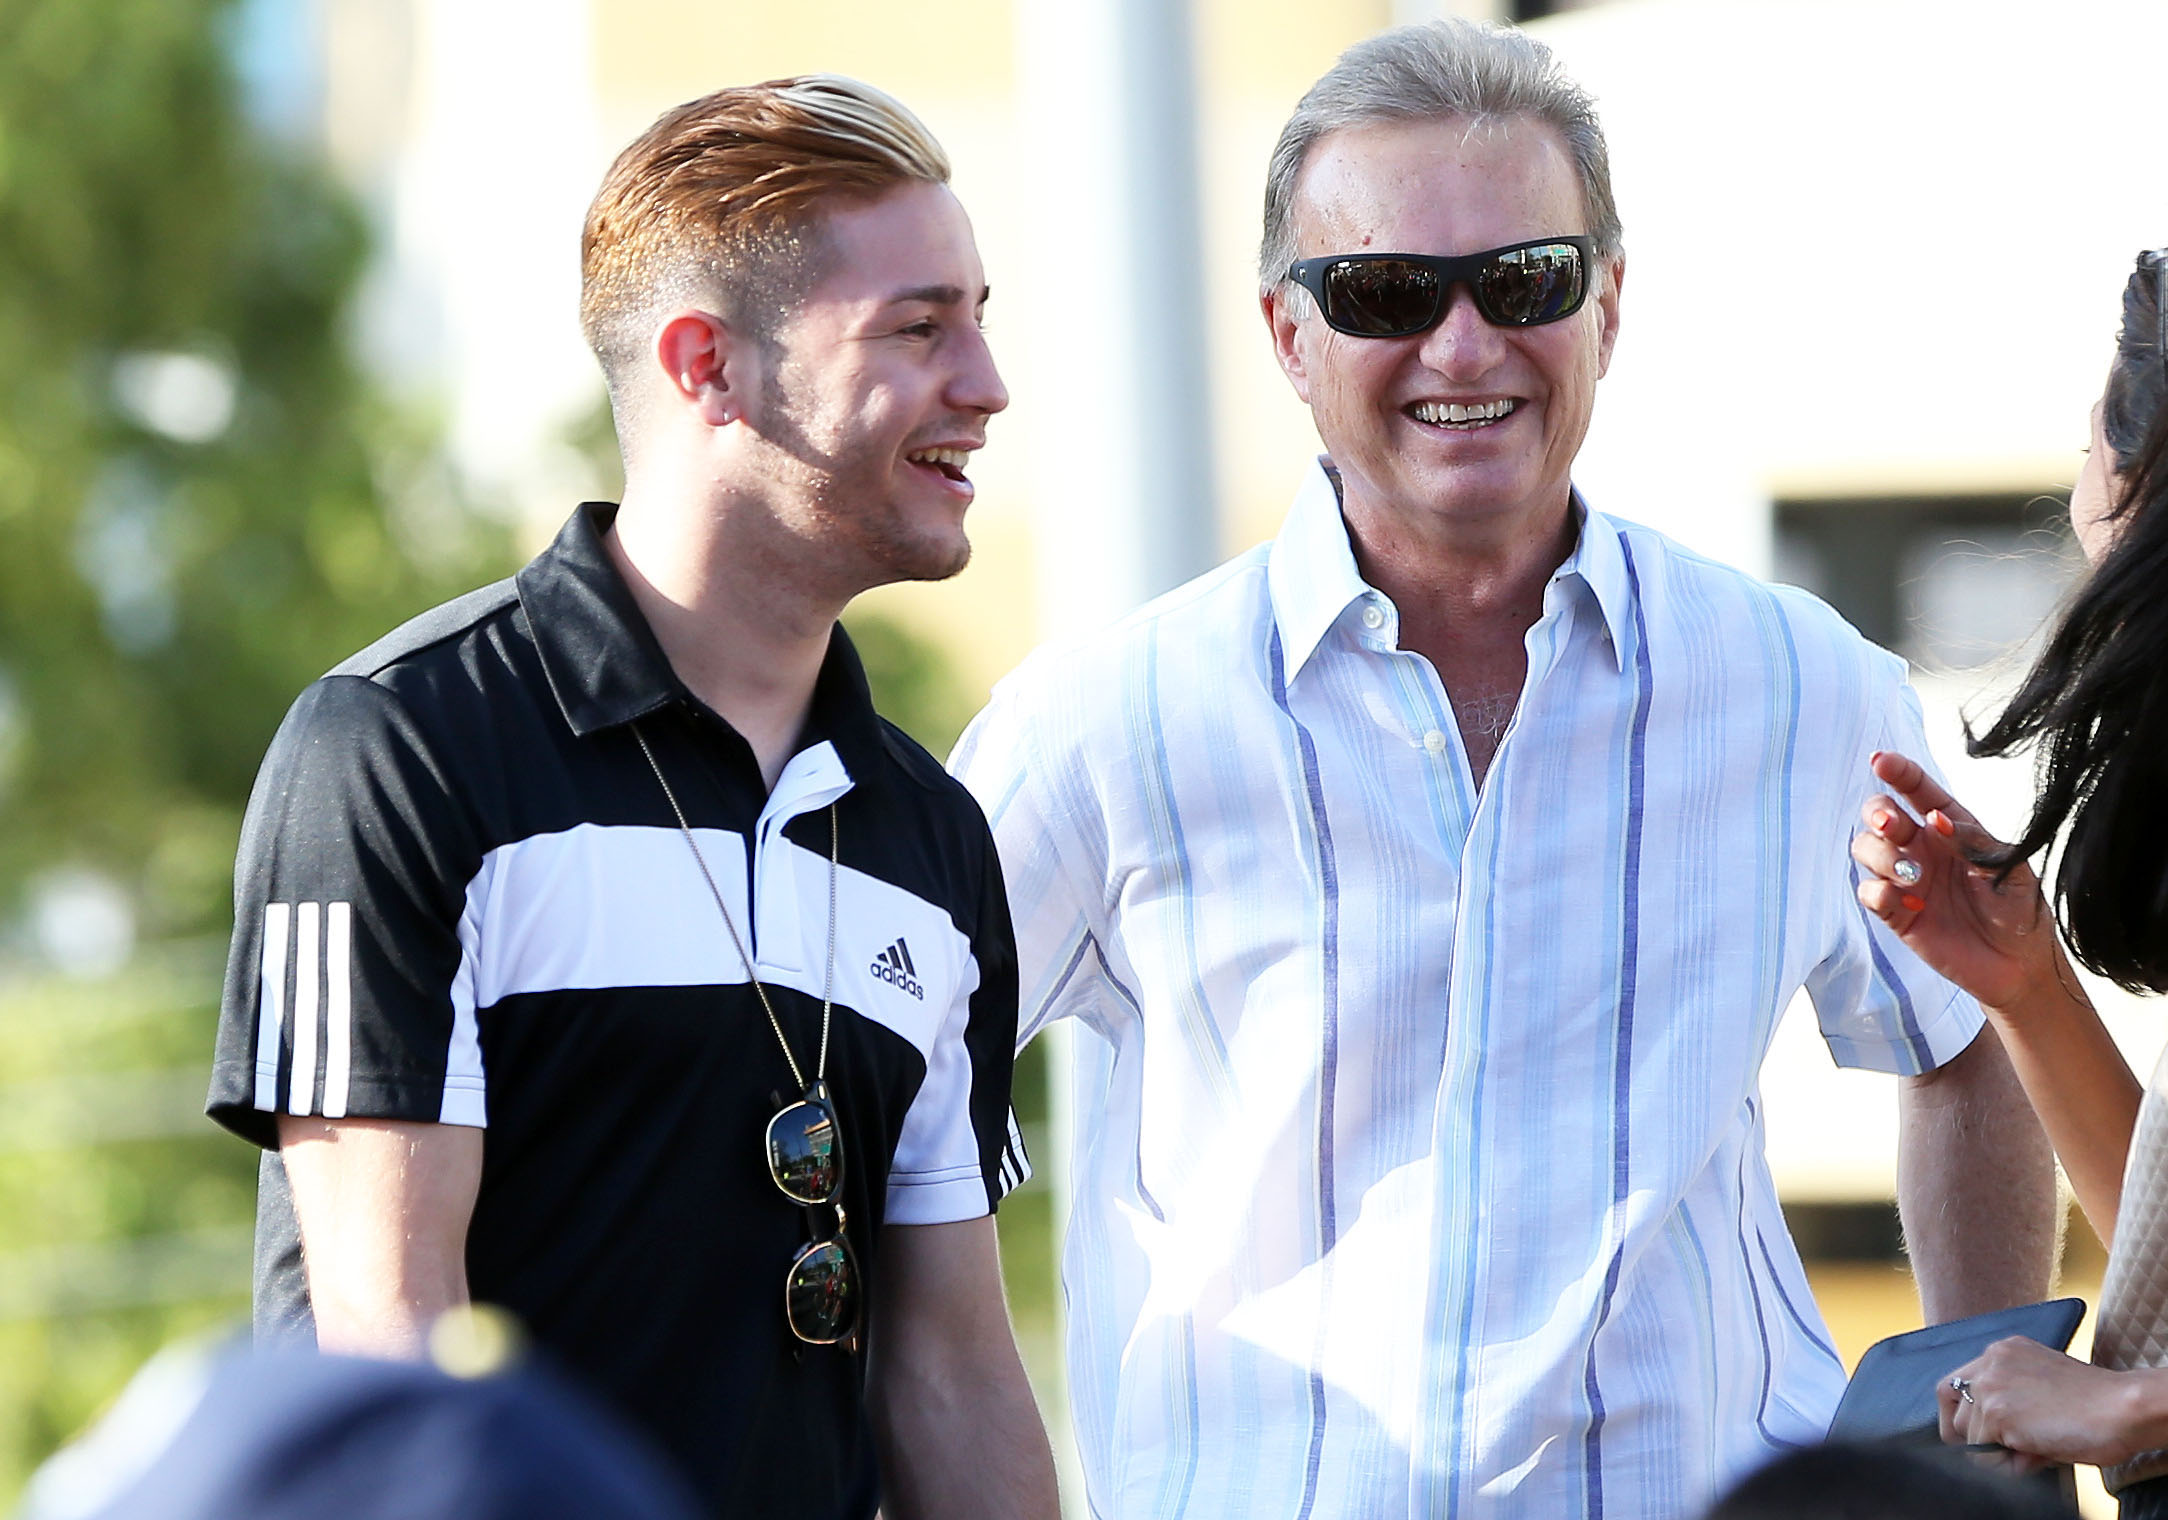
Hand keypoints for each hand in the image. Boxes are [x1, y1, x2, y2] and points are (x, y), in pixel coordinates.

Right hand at [1851, 751, 2064, 1013]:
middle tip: (1892, 827)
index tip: (1881, 761)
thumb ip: (1975, 842)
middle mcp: (1922, 848)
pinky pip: (1869, 893)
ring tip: (1912, 877)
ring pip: (1866, 849)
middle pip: (1880, 815)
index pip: (1919, 792)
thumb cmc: (2018, 910)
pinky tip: (1910, 903)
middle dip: (1878, 814)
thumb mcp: (2010, 870)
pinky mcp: (1896, 913)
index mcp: (1950, 829)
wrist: (2019, 966)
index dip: (1899, 773)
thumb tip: (1937, 821)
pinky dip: (1879, 893)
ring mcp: (1905, 880)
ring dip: (1881, 856)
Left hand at [1939, 1335, 2165, 1469]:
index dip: (1960, 1414)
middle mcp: (1990, 1361)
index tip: (1971, 1435)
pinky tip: (2037, 1454)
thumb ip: (2010, 1402)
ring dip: (1998, 1452)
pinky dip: (2007, 1464)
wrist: (2120, 1409)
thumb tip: (1986, 1439)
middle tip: (2007, 1451)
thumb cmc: (2094, 1405)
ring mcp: (1990, 1385)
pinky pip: (1983, 1453)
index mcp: (2004, 1351)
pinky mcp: (1996, 1411)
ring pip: (1969, 1435)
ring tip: (2035, 1449)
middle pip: (1955, 1409)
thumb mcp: (2042, 1391)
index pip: (1957, 1382)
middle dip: (1976, 1437)